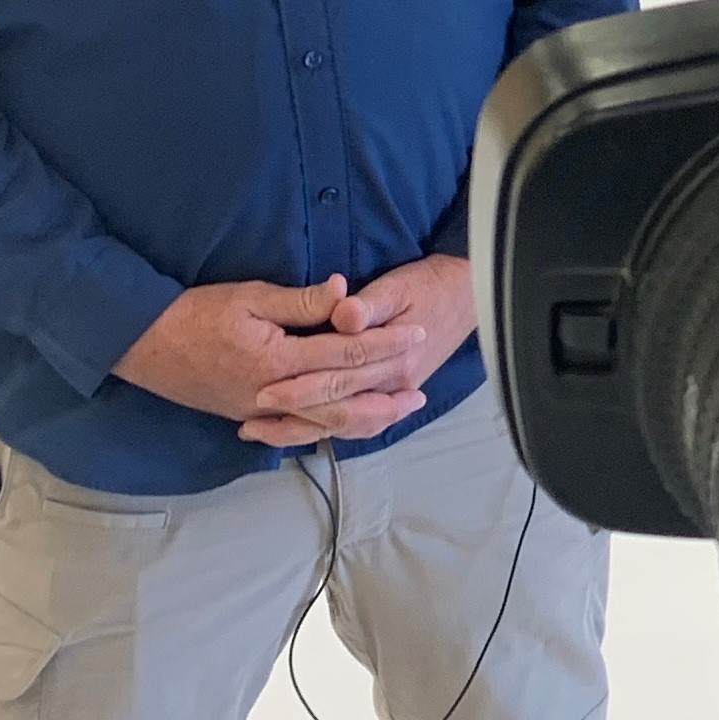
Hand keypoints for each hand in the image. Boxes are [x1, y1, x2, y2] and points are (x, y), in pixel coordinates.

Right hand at [111, 274, 430, 447]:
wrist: (142, 344)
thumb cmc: (194, 314)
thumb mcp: (248, 296)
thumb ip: (299, 301)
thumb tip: (345, 291)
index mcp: (277, 361)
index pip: (345, 351)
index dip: (384, 342)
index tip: (416, 333)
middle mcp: (273, 394)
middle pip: (343, 398)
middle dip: (385, 390)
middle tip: (422, 388)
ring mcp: (261, 410)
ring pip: (324, 422)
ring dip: (365, 418)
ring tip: (398, 411)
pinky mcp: (250, 415)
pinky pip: (298, 429)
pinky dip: (328, 429)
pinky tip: (349, 427)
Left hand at [239, 254, 476, 447]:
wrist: (466, 294)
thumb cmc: (429, 285)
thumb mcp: (396, 286)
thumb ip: (366, 305)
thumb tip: (341, 314)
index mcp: (393, 360)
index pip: (338, 380)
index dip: (300, 388)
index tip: (264, 392)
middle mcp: (396, 385)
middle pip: (337, 411)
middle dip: (292, 418)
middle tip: (252, 423)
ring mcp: (396, 392)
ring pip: (346, 425)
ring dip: (305, 432)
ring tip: (265, 433)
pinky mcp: (394, 392)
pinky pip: (360, 423)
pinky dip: (329, 431)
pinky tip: (304, 429)